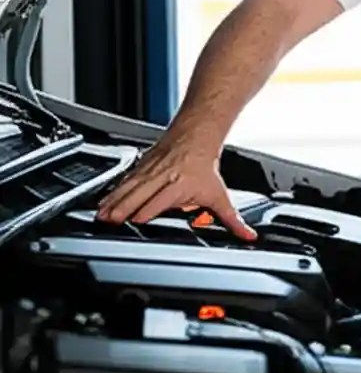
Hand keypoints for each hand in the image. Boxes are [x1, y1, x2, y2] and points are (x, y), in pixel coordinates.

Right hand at [96, 133, 255, 240]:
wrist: (196, 137)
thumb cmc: (205, 168)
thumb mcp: (220, 196)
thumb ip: (232, 220)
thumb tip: (248, 236)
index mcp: (179, 186)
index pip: (160, 201)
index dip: (148, 211)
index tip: (136, 222)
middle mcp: (161, 178)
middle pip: (139, 195)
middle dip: (123, 208)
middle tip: (108, 221)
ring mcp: (149, 171)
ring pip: (128, 187)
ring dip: (113, 201)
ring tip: (100, 214)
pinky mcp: (141, 167)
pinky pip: (124, 180)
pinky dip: (112, 190)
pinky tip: (103, 200)